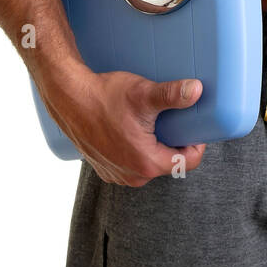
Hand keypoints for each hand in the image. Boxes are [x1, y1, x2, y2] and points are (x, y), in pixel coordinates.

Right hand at [36, 65, 206, 185]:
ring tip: (151, 123)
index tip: (193, 124)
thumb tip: (197, 89)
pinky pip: (131, 164)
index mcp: (147, 163)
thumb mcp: (143, 94)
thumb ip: (173, 94)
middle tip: (172, 119)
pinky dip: (136, 150)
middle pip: (169, 163)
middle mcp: (132, 177)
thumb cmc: (104, 98)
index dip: (196, 142)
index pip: (189, 162)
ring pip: (149, 164)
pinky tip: (132, 130)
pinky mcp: (105, 169)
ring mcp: (117, 175)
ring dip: (154, 147)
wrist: (68, 99)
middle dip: (174, 143)